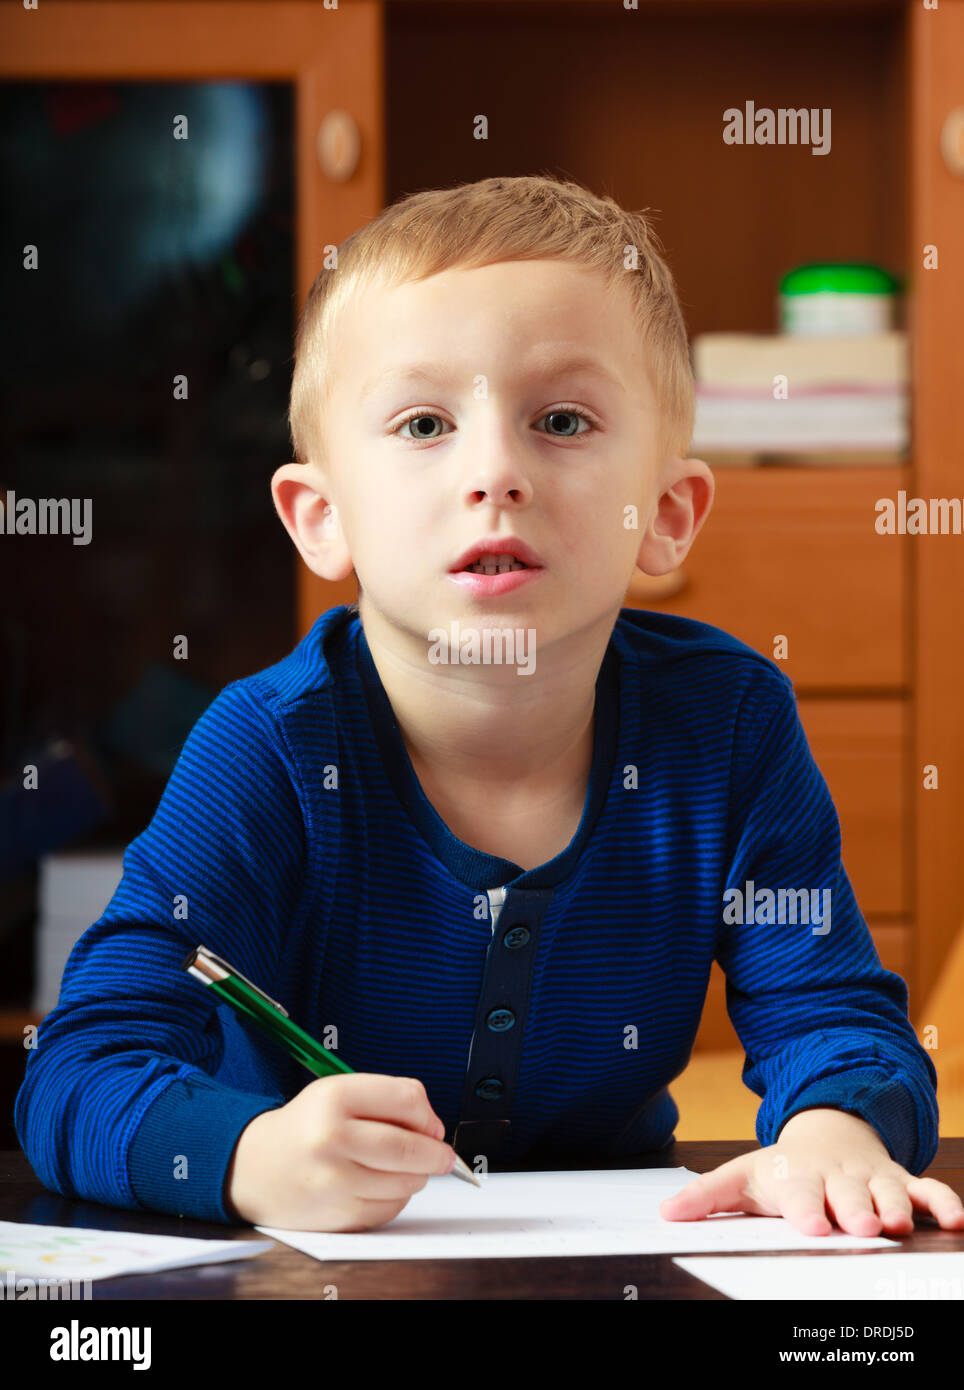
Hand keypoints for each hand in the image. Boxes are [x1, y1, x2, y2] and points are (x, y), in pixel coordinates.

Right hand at [225, 1072, 454, 1231]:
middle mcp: (331, 1137)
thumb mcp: (338, 1092)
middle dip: (436, 1154)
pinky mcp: (336, 1215)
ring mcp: (333, 1180)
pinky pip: (389, 1209)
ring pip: (405, 1182)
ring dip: (416, 1177)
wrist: (255, 1167)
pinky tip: (379, 1186)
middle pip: (410, 1147)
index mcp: (334, 1096)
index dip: (428, 1115)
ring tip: (401, 1168)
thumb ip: (387, 1101)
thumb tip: (435, 1131)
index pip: (407, 1099)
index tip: (433, 1126)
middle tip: (444, 1157)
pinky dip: (395, 1198)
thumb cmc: (306, 1127)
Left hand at [658, 1107, 963, 1236]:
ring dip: (894, 1208)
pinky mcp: (902, 1183)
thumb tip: (665, 1214)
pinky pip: (927, 1190)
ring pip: (888, 1193)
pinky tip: (955, 1221)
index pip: (800, 1195)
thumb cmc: (783, 1170)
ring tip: (898, 1224)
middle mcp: (837, 1179)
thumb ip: (707, 1197)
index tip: (810, 1226)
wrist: (828, 1136)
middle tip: (860, 1228)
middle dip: (855, 1212)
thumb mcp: (742, 1177)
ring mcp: (872, 1180)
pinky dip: (942, 1203)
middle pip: (848, 1197)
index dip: (805, 1209)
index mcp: (797, 1178)